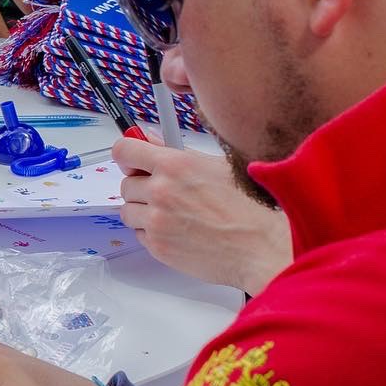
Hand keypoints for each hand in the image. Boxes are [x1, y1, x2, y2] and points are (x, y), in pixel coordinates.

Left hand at [113, 136, 291, 293]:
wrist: (260, 247)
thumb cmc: (247, 207)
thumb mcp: (215, 166)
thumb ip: (176, 151)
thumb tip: (150, 139)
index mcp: (175, 165)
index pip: (124, 151)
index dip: (127, 156)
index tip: (131, 162)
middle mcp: (161, 190)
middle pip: (126, 184)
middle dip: (141, 188)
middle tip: (165, 194)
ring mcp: (157, 220)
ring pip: (128, 211)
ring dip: (144, 212)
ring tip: (174, 215)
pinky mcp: (157, 246)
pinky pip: (139, 234)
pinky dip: (152, 233)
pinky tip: (178, 232)